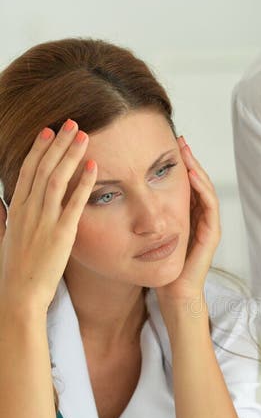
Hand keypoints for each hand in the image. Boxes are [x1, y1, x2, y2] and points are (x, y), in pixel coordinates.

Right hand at [0, 120, 96, 312]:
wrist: (19, 295)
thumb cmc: (13, 271)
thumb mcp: (4, 238)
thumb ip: (4, 218)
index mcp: (16, 209)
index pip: (27, 170)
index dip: (38, 148)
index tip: (48, 131)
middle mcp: (28, 210)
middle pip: (43, 167)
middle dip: (58, 143)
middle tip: (72, 123)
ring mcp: (44, 220)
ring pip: (57, 178)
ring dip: (71, 154)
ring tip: (84, 135)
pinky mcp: (62, 234)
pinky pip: (74, 202)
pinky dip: (84, 182)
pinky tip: (94, 166)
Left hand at [155, 136, 220, 309]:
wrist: (172, 295)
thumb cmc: (156, 269)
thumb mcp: (143, 236)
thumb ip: (138, 216)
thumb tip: (117, 193)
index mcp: (183, 216)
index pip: (183, 184)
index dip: (177, 164)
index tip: (165, 145)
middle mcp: (197, 218)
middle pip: (196, 182)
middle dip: (189, 160)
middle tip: (179, 139)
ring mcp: (207, 226)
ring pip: (205, 190)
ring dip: (197, 169)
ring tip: (187, 152)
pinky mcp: (210, 235)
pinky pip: (209, 207)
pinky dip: (202, 189)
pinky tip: (192, 176)